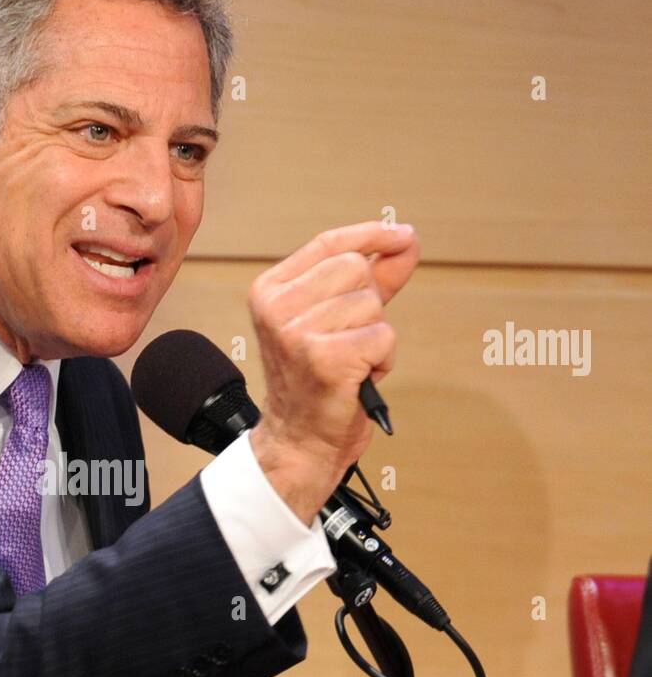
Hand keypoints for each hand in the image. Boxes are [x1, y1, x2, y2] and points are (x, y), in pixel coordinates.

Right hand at [247, 221, 420, 523]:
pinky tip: (357, 377)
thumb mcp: (338, 319)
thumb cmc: (317, 382)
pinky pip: (383, 337)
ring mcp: (297, 332)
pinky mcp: (325, 358)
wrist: (300, 441)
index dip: (372, 235)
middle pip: (356, 268)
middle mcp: (276, 308)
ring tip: (350, 363)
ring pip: (372, 305)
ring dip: (375, 337)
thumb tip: (406, 241)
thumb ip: (372, 278)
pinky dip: (382, 360)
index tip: (403, 236)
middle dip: (368, 304)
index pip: (329, 243)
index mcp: (270, 291)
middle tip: (349, 340)